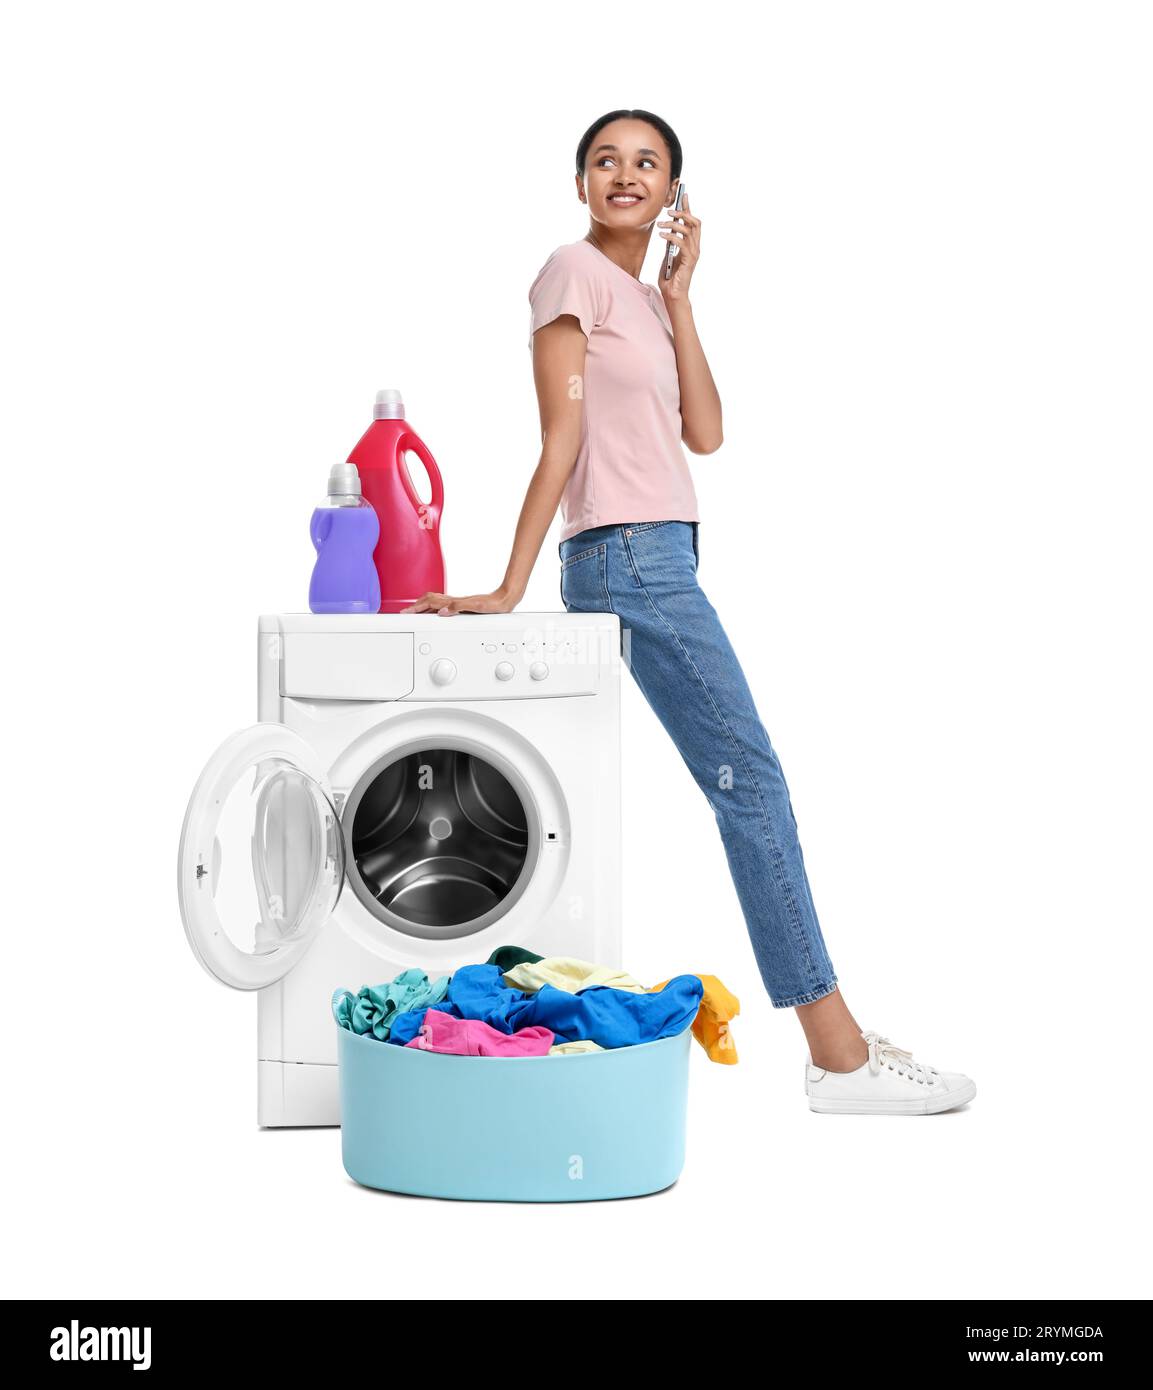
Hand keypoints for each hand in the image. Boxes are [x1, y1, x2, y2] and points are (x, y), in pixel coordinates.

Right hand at [400, 585, 520, 615]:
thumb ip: (458, 608)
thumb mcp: (476, 607)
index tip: (406, 612)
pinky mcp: (462, 605)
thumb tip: (442, 612)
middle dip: (416, 606)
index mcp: (453, 602)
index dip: (416, 607)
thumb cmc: (492, 604)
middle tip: (406, 611)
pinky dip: (433, 608)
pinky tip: (434, 611)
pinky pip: (442, 605)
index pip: (429, 603)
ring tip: (415, 611)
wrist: (504, 600)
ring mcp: (457, 603)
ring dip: (423, 606)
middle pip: (428, 600)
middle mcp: (453, 602)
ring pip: (434, 602)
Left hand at [657, 190, 700, 301]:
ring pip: (689, 230)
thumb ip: (669, 244)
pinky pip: (681, 242)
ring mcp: (693, 253)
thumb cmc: (669, 278)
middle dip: (683, 212)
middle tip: (670, 210)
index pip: (692, 222)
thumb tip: (666, 230)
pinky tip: (662, 234)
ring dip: (675, 223)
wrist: (673, 295)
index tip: (683, 195)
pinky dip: (671, 236)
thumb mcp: (667, 256)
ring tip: (661, 223)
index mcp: (691, 245)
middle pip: (695, 222)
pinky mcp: (689, 260)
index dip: (688, 208)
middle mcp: (695, 247)